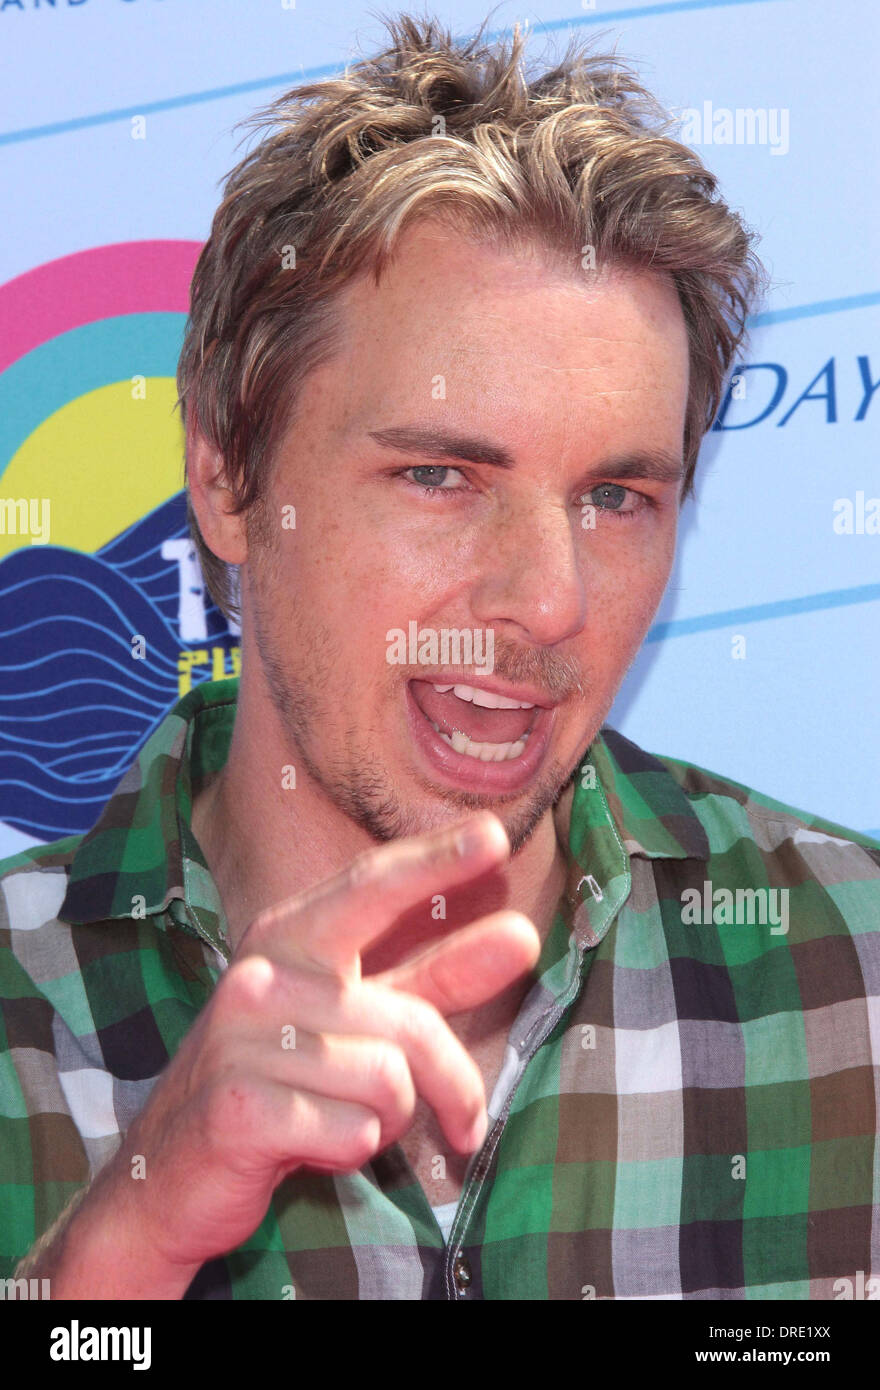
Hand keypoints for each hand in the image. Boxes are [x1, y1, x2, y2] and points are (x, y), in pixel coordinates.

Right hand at [99, 811, 538, 1276]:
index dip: (434, 861)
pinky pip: (353, 1132)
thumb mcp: (355, 1021)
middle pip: (410, 1020)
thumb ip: (435, 978)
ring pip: (388, 1082)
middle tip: (467, 1122)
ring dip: (388, 1122)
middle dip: (453, 1082)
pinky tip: (309, 1145)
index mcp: (289, 938)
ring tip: (343, 1121)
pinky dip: (351, 1151)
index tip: (494, 836)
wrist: (171, 1173)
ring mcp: (242, 1040)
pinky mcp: (239, 1108)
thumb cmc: (280, 1080)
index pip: (372, 889)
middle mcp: (262, 976)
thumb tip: (520, 933)